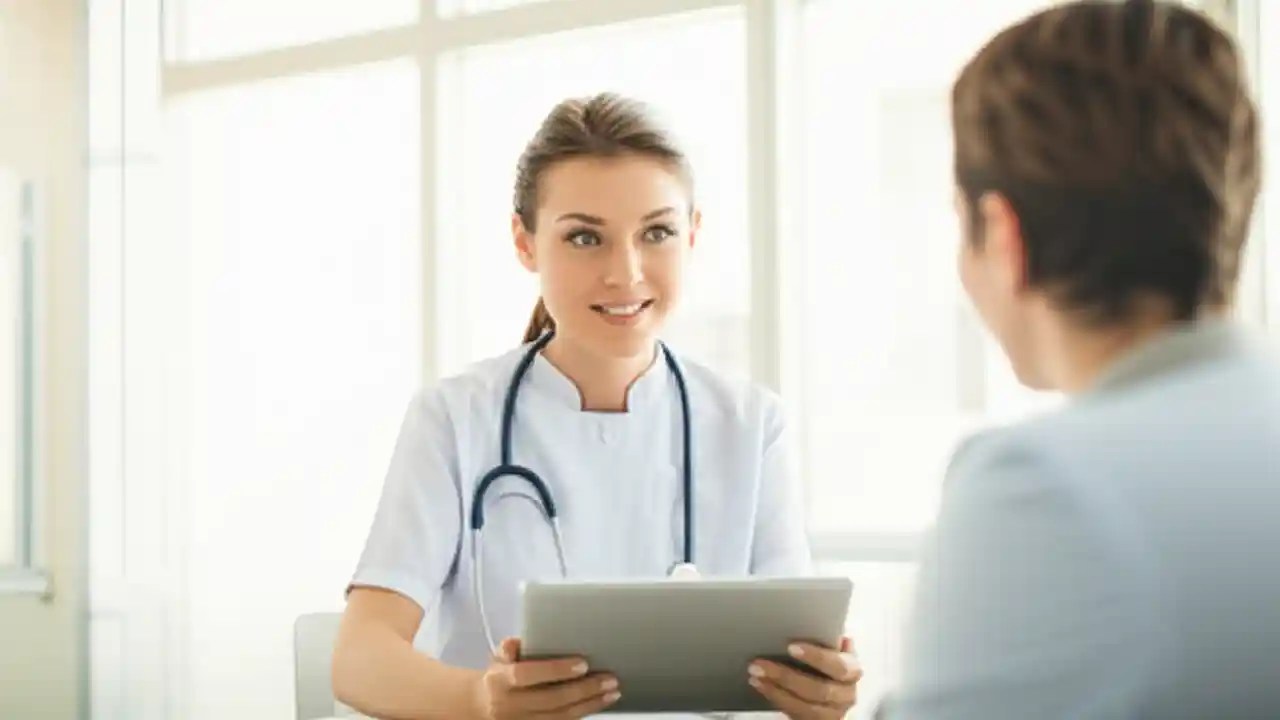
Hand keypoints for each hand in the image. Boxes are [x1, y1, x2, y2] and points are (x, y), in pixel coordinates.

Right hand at [470, 637, 620, 718]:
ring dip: (590, 705)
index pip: (526, 675)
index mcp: (500, 681)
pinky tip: (599, 703)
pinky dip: (582, 714)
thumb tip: (519, 642)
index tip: (582, 663)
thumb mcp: (498, 657)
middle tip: (608, 678)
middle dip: (584, 689)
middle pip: (551, 700)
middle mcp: (510, 705)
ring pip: (560, 717)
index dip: (554, 670)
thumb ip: (510, 647)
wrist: (483, 706)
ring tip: (612, 692)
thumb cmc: (500, 676)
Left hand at [749, 636, 861, 718]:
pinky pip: (795, 715)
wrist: (833, 686)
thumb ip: (826, 636)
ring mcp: (833, 712)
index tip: (791, 646)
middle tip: (760, 663)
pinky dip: (775, 699)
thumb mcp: (831, 645)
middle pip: (818, 689)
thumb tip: (811, 615)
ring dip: (776, 690)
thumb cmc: (829, 658)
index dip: (815, 657)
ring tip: (755, 674)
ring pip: (805, 707)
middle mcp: (846, 694)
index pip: (838, 665)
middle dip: (785, 676)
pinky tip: (761, 685)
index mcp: (852, 670)